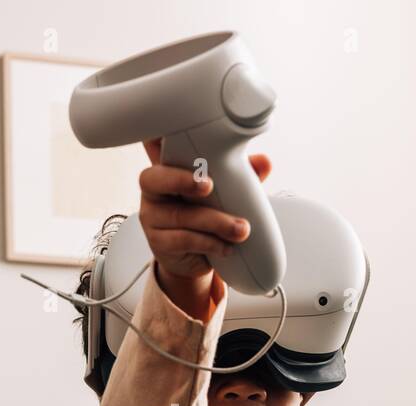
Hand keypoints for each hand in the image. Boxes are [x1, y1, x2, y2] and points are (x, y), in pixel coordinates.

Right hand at [139, 138, 270, 317]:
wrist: (197, 256)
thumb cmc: (207, 214)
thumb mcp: (226, 191)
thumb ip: (242, 175)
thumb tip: (263, 162)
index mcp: (168, 167)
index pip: (152, 146)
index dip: (155, 139)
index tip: (180, 140)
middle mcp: (155, 190)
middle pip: (153, 178)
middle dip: (182, 180)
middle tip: (209, 185)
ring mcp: (152, 217)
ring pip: (179, 215)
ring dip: (215, 222)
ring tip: (241, 229)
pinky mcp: (157, 242)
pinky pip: (183, 240)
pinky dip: (210, 243)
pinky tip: (226, 247)